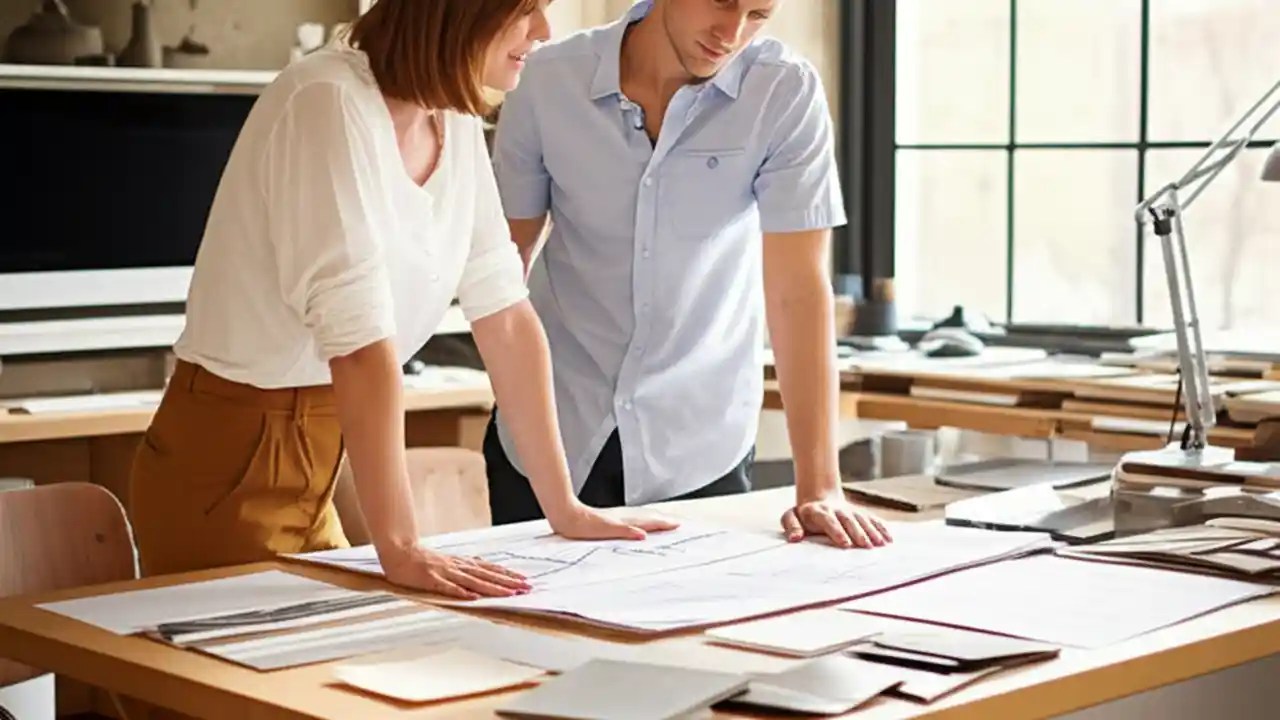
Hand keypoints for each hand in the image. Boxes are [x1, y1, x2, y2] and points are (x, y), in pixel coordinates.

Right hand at [380, 543, 529, 599]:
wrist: (399, 552)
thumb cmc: (423, 560)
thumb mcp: (449, 561)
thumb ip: (465, 566)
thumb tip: (484, 566)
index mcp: (462, 563)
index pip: (489, 569)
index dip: (507, 575)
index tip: (524, 580)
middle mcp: (457, 567)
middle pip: (487, 576)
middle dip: (508, 583)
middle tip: (526, 588)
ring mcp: (445, 572)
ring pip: (473, 581)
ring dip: (493, 588)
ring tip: (509, 594)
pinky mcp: (431, 579)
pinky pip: (448, 587)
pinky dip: (461, 592)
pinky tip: (473, 598)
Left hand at [548, 502, 680, 540]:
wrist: (567, 516)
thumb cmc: (583, 525)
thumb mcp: (606, 531)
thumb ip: (626, 531)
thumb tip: (643, 535)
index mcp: (626, 520)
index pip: (650, 521)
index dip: (664, 523)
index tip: (677, 525)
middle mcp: (624, 517)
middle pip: (649, 516)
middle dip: (663, 519)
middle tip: (676, 523)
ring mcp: (618, 517)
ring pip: (641, 516)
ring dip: (653, 519)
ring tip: (662, 521)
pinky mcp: (610, 519)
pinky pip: (632, 519)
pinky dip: (641, 521)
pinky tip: (637, 525)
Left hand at [781, 495, 891, 548]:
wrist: (819, 498)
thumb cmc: (804, 515)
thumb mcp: (791, 516)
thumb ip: (791, 525)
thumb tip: (795, 538)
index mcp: (818, 512)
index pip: (829, 521)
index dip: (837, 532)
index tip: (845, 544)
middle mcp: (837, 510)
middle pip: (848, 521)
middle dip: (858, 532)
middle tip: (866, 546)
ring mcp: (850, 511)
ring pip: (862, 520)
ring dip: (872, 531)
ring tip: (880, 544)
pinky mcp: (860, 514)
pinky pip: (872, 520)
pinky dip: (880, 528)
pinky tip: (889, 539)